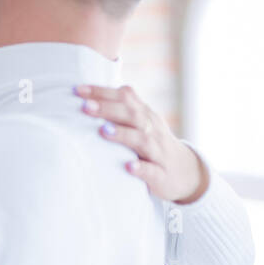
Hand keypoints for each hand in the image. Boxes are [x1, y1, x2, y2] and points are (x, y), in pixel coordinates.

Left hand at [76, 84, 208, 203]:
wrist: (185, 172)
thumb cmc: (153, 144)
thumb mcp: (142, 122)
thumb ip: (123, 106)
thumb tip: (93, 91)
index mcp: (145, 115)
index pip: (125, 97)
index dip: (102, 92)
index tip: (78, 90)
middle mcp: (152, 129)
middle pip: (132, 115)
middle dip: (108, 109)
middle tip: (85, 106)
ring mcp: (158, 152)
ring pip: (141, 140)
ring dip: (122, 134)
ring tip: (103, 131)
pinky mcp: (161, 174)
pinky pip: (152, 170)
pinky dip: (140, 168)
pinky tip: (128, 166)